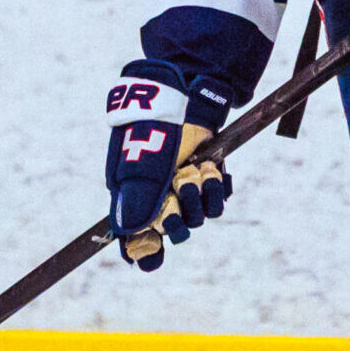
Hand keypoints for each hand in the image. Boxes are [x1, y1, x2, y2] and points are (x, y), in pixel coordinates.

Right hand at [104, 62, 232, 270]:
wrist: (181, 96)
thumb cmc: (153, 130)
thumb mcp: (139, 164)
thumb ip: (136, 201)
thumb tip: (132, 235)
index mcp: (132, 198)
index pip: (135, 239)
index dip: (143, 251)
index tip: (152, 254)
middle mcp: (158, 198)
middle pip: (172, 233)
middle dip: (178, 218)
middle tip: (177, 192)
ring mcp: (183, 187)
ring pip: (198, 218)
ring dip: (200, 197)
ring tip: (197, 171)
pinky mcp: (206, 177)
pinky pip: (217, 201)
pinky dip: (217, 188)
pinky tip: (212, 169)